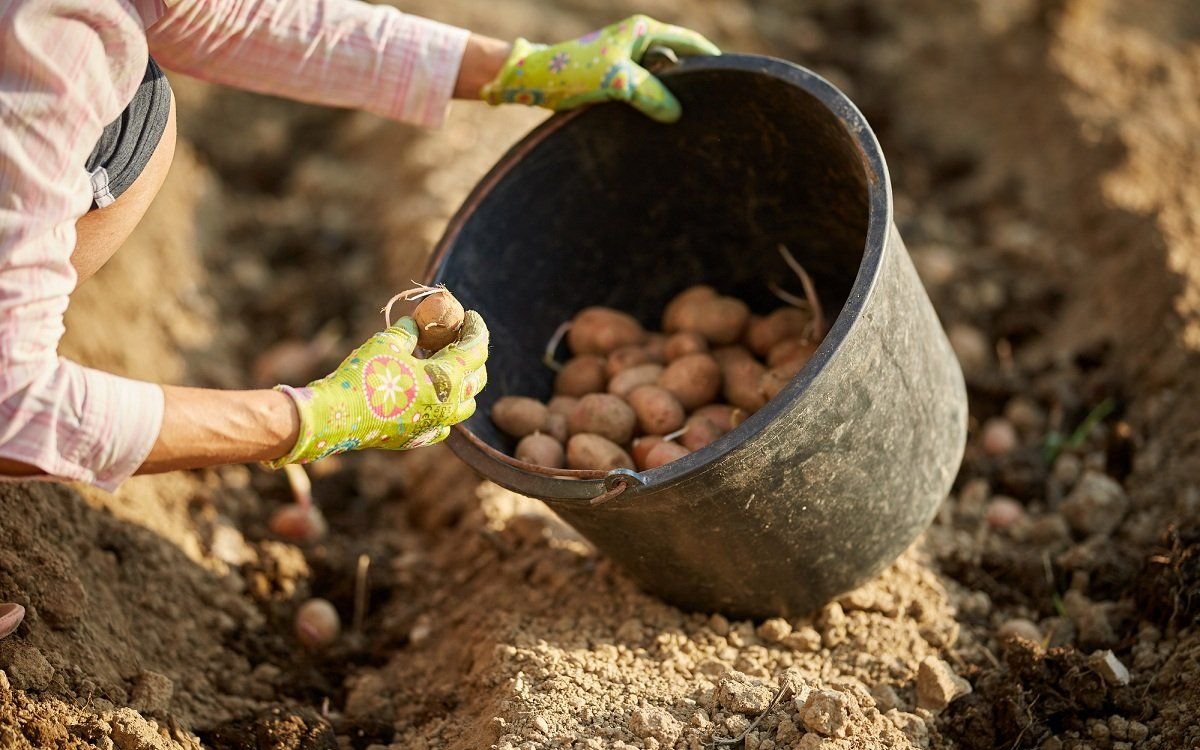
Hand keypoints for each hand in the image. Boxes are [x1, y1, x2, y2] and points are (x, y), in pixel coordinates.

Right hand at [266, 312, 487, 465]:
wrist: (337, 418)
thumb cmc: (364, 376)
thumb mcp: (388, 342)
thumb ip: (408, 331)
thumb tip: (416, 323)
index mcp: (446, 378)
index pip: (476, 349)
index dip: (476, 328)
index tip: (470, 316)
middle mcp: (449, 405)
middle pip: (477, 378)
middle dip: (474, 355)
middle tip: (459, 339)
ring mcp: (435, 425)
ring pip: (465, 405)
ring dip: (463, 384)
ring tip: (447, 367)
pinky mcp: (420, 439)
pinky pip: (444, 424)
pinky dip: (444, 407)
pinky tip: (430, 396)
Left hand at [480, 15, 718, 123]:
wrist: (535, 81)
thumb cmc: (574, 71)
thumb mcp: (617, 81)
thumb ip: (650, 94)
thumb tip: (677, 114)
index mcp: (642, 31)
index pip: (689, 42)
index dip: (710, 59)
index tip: (730, 76)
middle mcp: (637, 43)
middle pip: (677, 62)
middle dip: (693, 82)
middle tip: (715, 105)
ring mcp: (626, 63)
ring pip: (660, 81)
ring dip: (670, 97)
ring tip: (691, 119)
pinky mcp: (615, 83)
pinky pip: (644, 94)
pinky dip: (654, 106)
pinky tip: (661, 125)